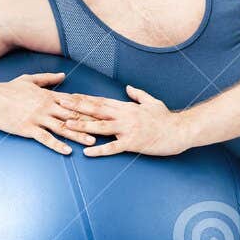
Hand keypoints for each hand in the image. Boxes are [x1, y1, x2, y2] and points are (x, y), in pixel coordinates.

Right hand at [0, 72, 103, 155]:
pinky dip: (57, 144)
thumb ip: (48, 79)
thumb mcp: (29, 80)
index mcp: (48, 95)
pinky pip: (45, 138)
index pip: (74, 101)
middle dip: (90, 122)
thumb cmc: (9, 89)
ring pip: (62, 127)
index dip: (89, 106)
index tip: (103, 110)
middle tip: (105, 128)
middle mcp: (46, 106)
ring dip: (78, 135)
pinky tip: (67, 150)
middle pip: (72, 115)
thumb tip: (63, 75)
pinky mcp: (27, 128)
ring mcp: (37, 118)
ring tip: (92, 141)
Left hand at [55, 85, 194, 156]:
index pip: (100, 101)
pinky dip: (99, 150)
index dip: (83, 98)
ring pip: (100, 127)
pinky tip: (87, 152)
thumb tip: (128, 88)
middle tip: (59, 104)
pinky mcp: (133, 143)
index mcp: (126, 106)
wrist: (180, 130)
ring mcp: (128, 129)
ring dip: (82, 126)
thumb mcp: (152, 102)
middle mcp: (124, 115)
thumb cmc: (166, 118)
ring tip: (66, 125)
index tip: (68, 96)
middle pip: (96, 110)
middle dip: (76, 107)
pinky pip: (113, 147)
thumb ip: (138, 94)